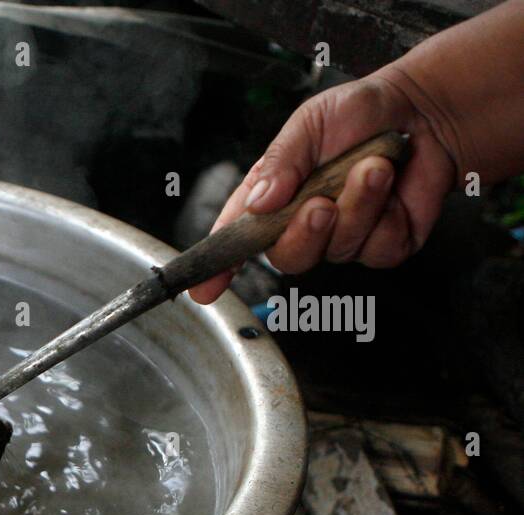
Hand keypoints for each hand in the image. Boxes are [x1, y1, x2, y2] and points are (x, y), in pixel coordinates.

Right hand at [189, 71, 457, 304]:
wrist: (425, 111)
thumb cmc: (363, 112)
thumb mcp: (310, 122)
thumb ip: (282, 162)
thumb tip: (259, 202)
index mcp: (274, 196)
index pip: (237, 237)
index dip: (218, 266)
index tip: (202, 289)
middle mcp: (304, 223)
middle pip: (287, 256)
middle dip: (304, 232)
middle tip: (321, 202)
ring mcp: (343, 237)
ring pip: (338, 249)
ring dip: (359, 206)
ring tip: (374, 167)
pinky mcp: (383, 245)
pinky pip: (378, 250)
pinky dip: (389, 217)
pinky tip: (395, 190)